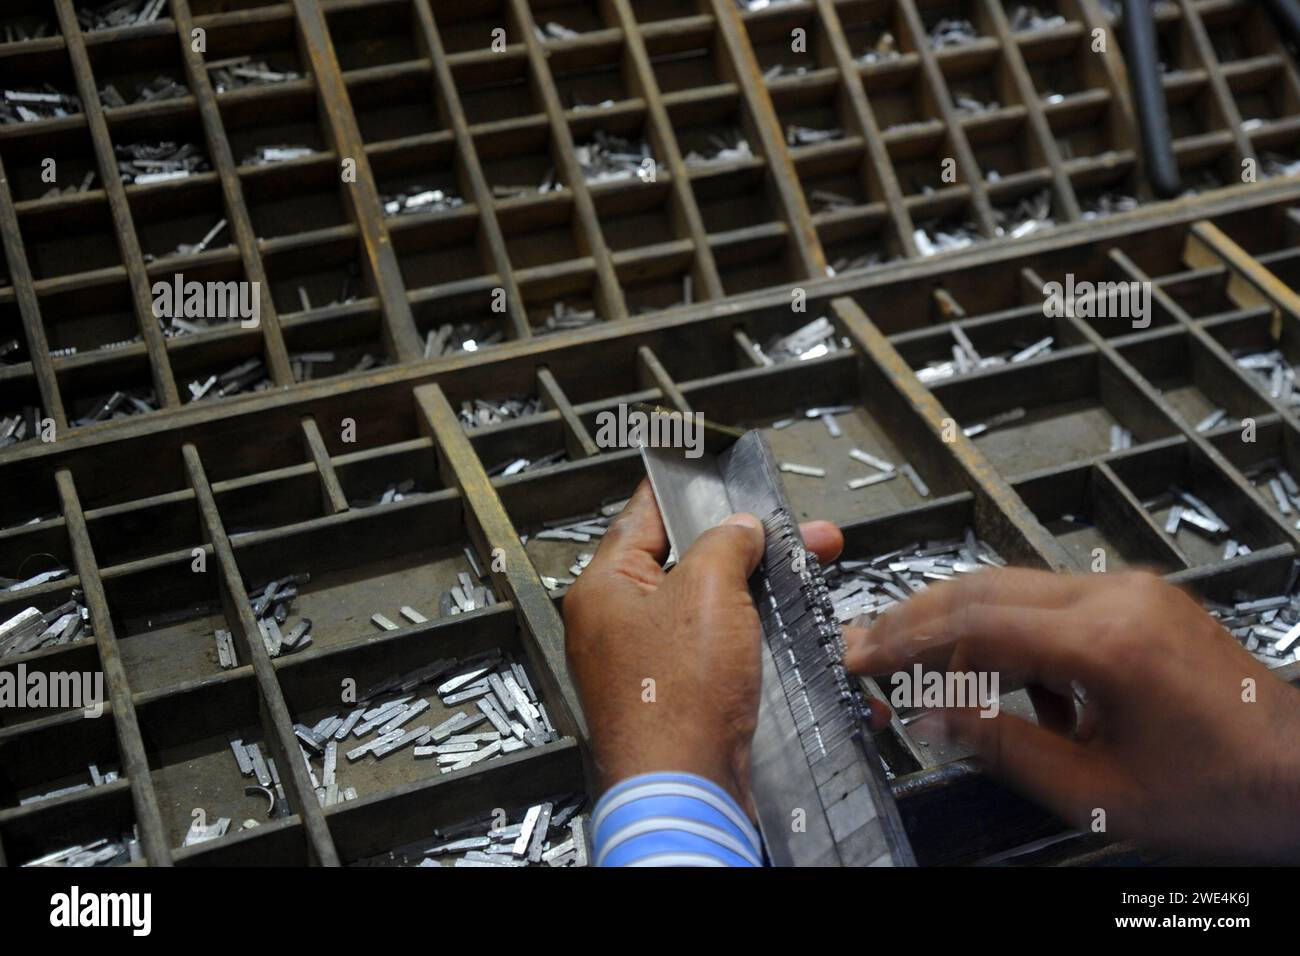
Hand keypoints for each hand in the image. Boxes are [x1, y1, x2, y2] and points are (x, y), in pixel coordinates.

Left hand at [562, 480, 849, 809]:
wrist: (686, 792)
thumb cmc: (676, 699)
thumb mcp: (708, 591)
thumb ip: (725, 543)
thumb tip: (739, 528)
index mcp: (605, 588)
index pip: (644, 515)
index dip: (686, 489)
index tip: (709, 470)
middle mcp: (620, 626)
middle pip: (691, 565)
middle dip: (751, 549)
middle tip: (797, 536)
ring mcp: (650, 666)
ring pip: (715, 612)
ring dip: (764, 596)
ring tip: (811, 582)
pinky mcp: (682, 700)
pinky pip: (724, 656)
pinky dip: (760, 643)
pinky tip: (802, 638)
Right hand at [845, 569, 1299, 860]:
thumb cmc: (1223, 792)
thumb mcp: (1097, 794)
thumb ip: (1003, 746)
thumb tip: (932, 717)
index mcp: (1106, 643)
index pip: (974, 621)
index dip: (905, 640)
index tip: (861, 655)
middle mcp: (1117, 597)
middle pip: (984, 586)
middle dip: (916, 618)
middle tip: (868, 645)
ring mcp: (1131, 591)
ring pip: (1012, 586)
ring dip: (959, 623)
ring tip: (921, 669)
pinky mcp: (1139, 600)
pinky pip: (1051, 600)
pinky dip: (1010, 632)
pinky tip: (1010, 685)